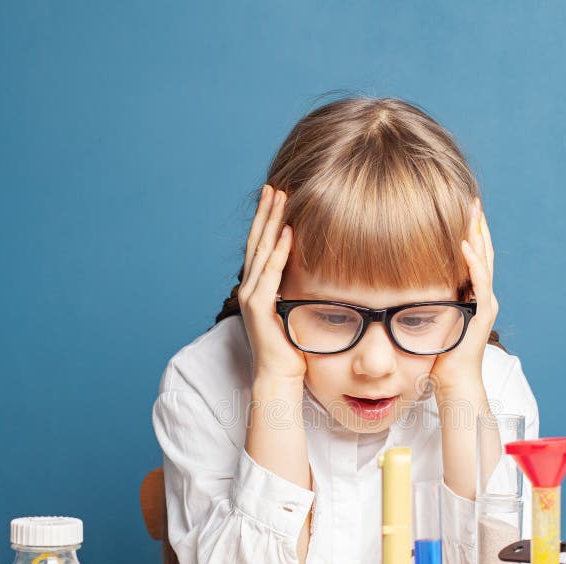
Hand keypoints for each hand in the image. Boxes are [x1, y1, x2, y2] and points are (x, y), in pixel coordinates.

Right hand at [238, 185, 306, 382]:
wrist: (278, 377)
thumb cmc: (290, 349)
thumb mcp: (294, 311)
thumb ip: (296, 292)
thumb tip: (316, 276)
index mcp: (257, 288)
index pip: (261, 247)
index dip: (268, 221)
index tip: (277, 197)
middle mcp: (249, 289)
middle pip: (257, 241)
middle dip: (266, 212)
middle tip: (273, 185)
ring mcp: (251, 297)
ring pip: (261, 251)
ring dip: (271, 222)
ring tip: (279, 197)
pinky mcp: (258, 308)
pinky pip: (270, 273)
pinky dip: (278, 252)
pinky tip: (287, 232)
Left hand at [429, 196, 498, 397]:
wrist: (453, 382)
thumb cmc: (438, 356)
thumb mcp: (430, 318)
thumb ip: (425, 299)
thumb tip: (401, 284)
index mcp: (472, 295)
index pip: (474, 257)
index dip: (469, 232)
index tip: (461, 209)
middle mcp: (483, 296)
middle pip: (483, 252)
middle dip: (478, 225)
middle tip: (472, 199)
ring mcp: (484, 304)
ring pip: (485, 262)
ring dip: (479, 235)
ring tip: (473, 211)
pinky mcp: (481, 314)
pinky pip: (480, 282)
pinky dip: (473, 261)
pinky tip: (465, 243)